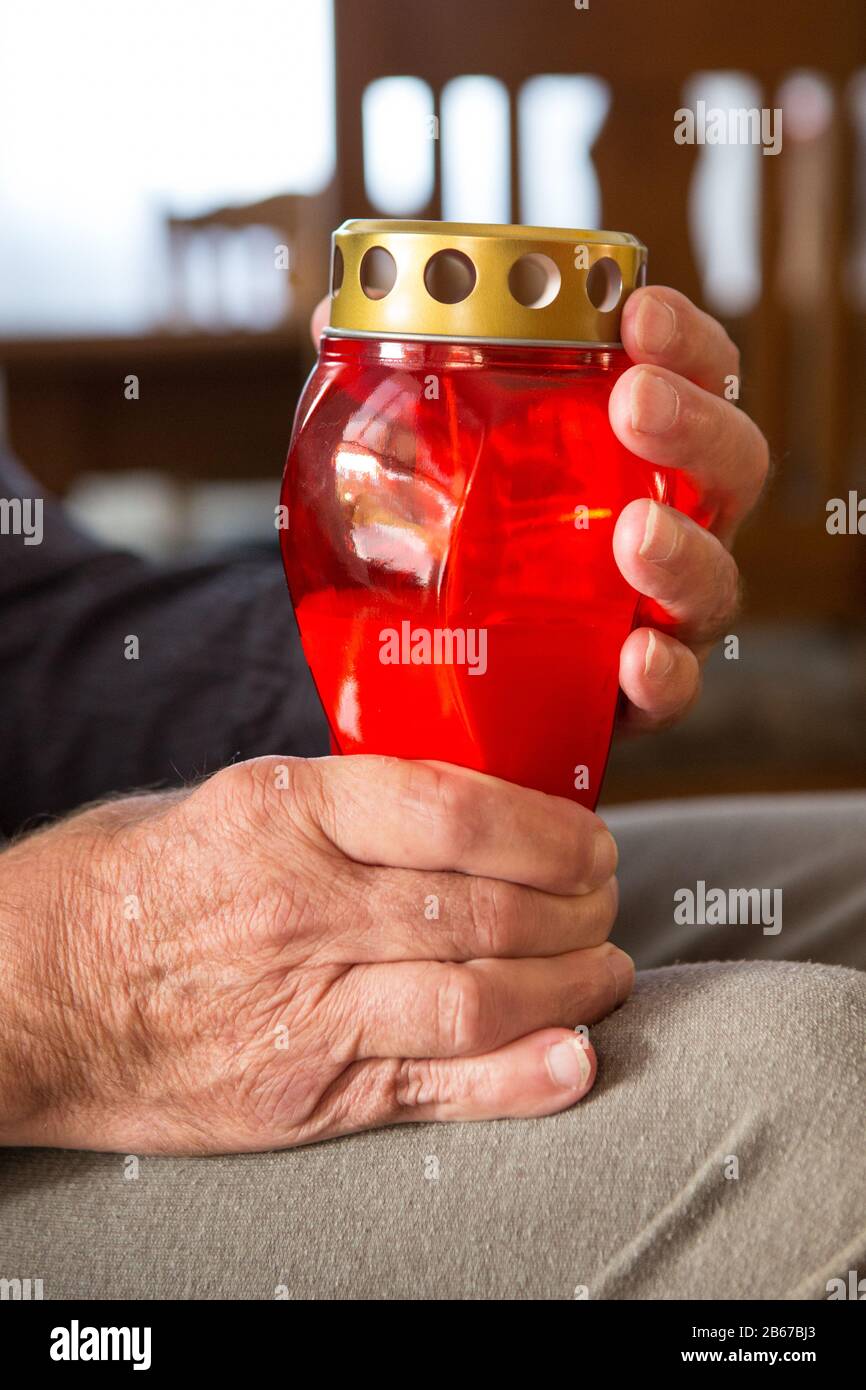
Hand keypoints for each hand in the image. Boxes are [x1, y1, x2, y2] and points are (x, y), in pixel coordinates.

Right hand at [0, 756, 629, 1153]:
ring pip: (479, 998)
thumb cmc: (126, 882)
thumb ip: (339, 805)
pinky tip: (577, 1056)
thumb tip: (460, 811)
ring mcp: (305, 1006)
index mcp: (284, 812)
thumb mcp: (225, 801)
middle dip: (577, 906)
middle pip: (486, 908)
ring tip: (608, 972)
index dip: (546, 828)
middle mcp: (303, 906)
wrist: (30, 995)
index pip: (454, 810)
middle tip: (606, 900)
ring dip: (570, 988)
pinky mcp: (303, 1091)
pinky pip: (433, 1086)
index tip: (585, 836)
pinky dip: (520, 1079)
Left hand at [311, 290, 769, 734]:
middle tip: (633, 402)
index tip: (638, 311)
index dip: (683, 340)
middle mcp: (665, 526)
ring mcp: (657, 616)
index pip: (690, 378)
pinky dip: (664, 674)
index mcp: (627, 456)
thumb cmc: (454, 556)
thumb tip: (340, 314)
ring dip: (686, 551)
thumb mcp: (418, 470)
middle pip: (729, 468)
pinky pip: (673, 689)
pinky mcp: (630, 700)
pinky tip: (635, 656)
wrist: (433, 684)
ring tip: (635, 534)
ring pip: (714, 579)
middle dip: (694, 426)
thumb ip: (392, 390)